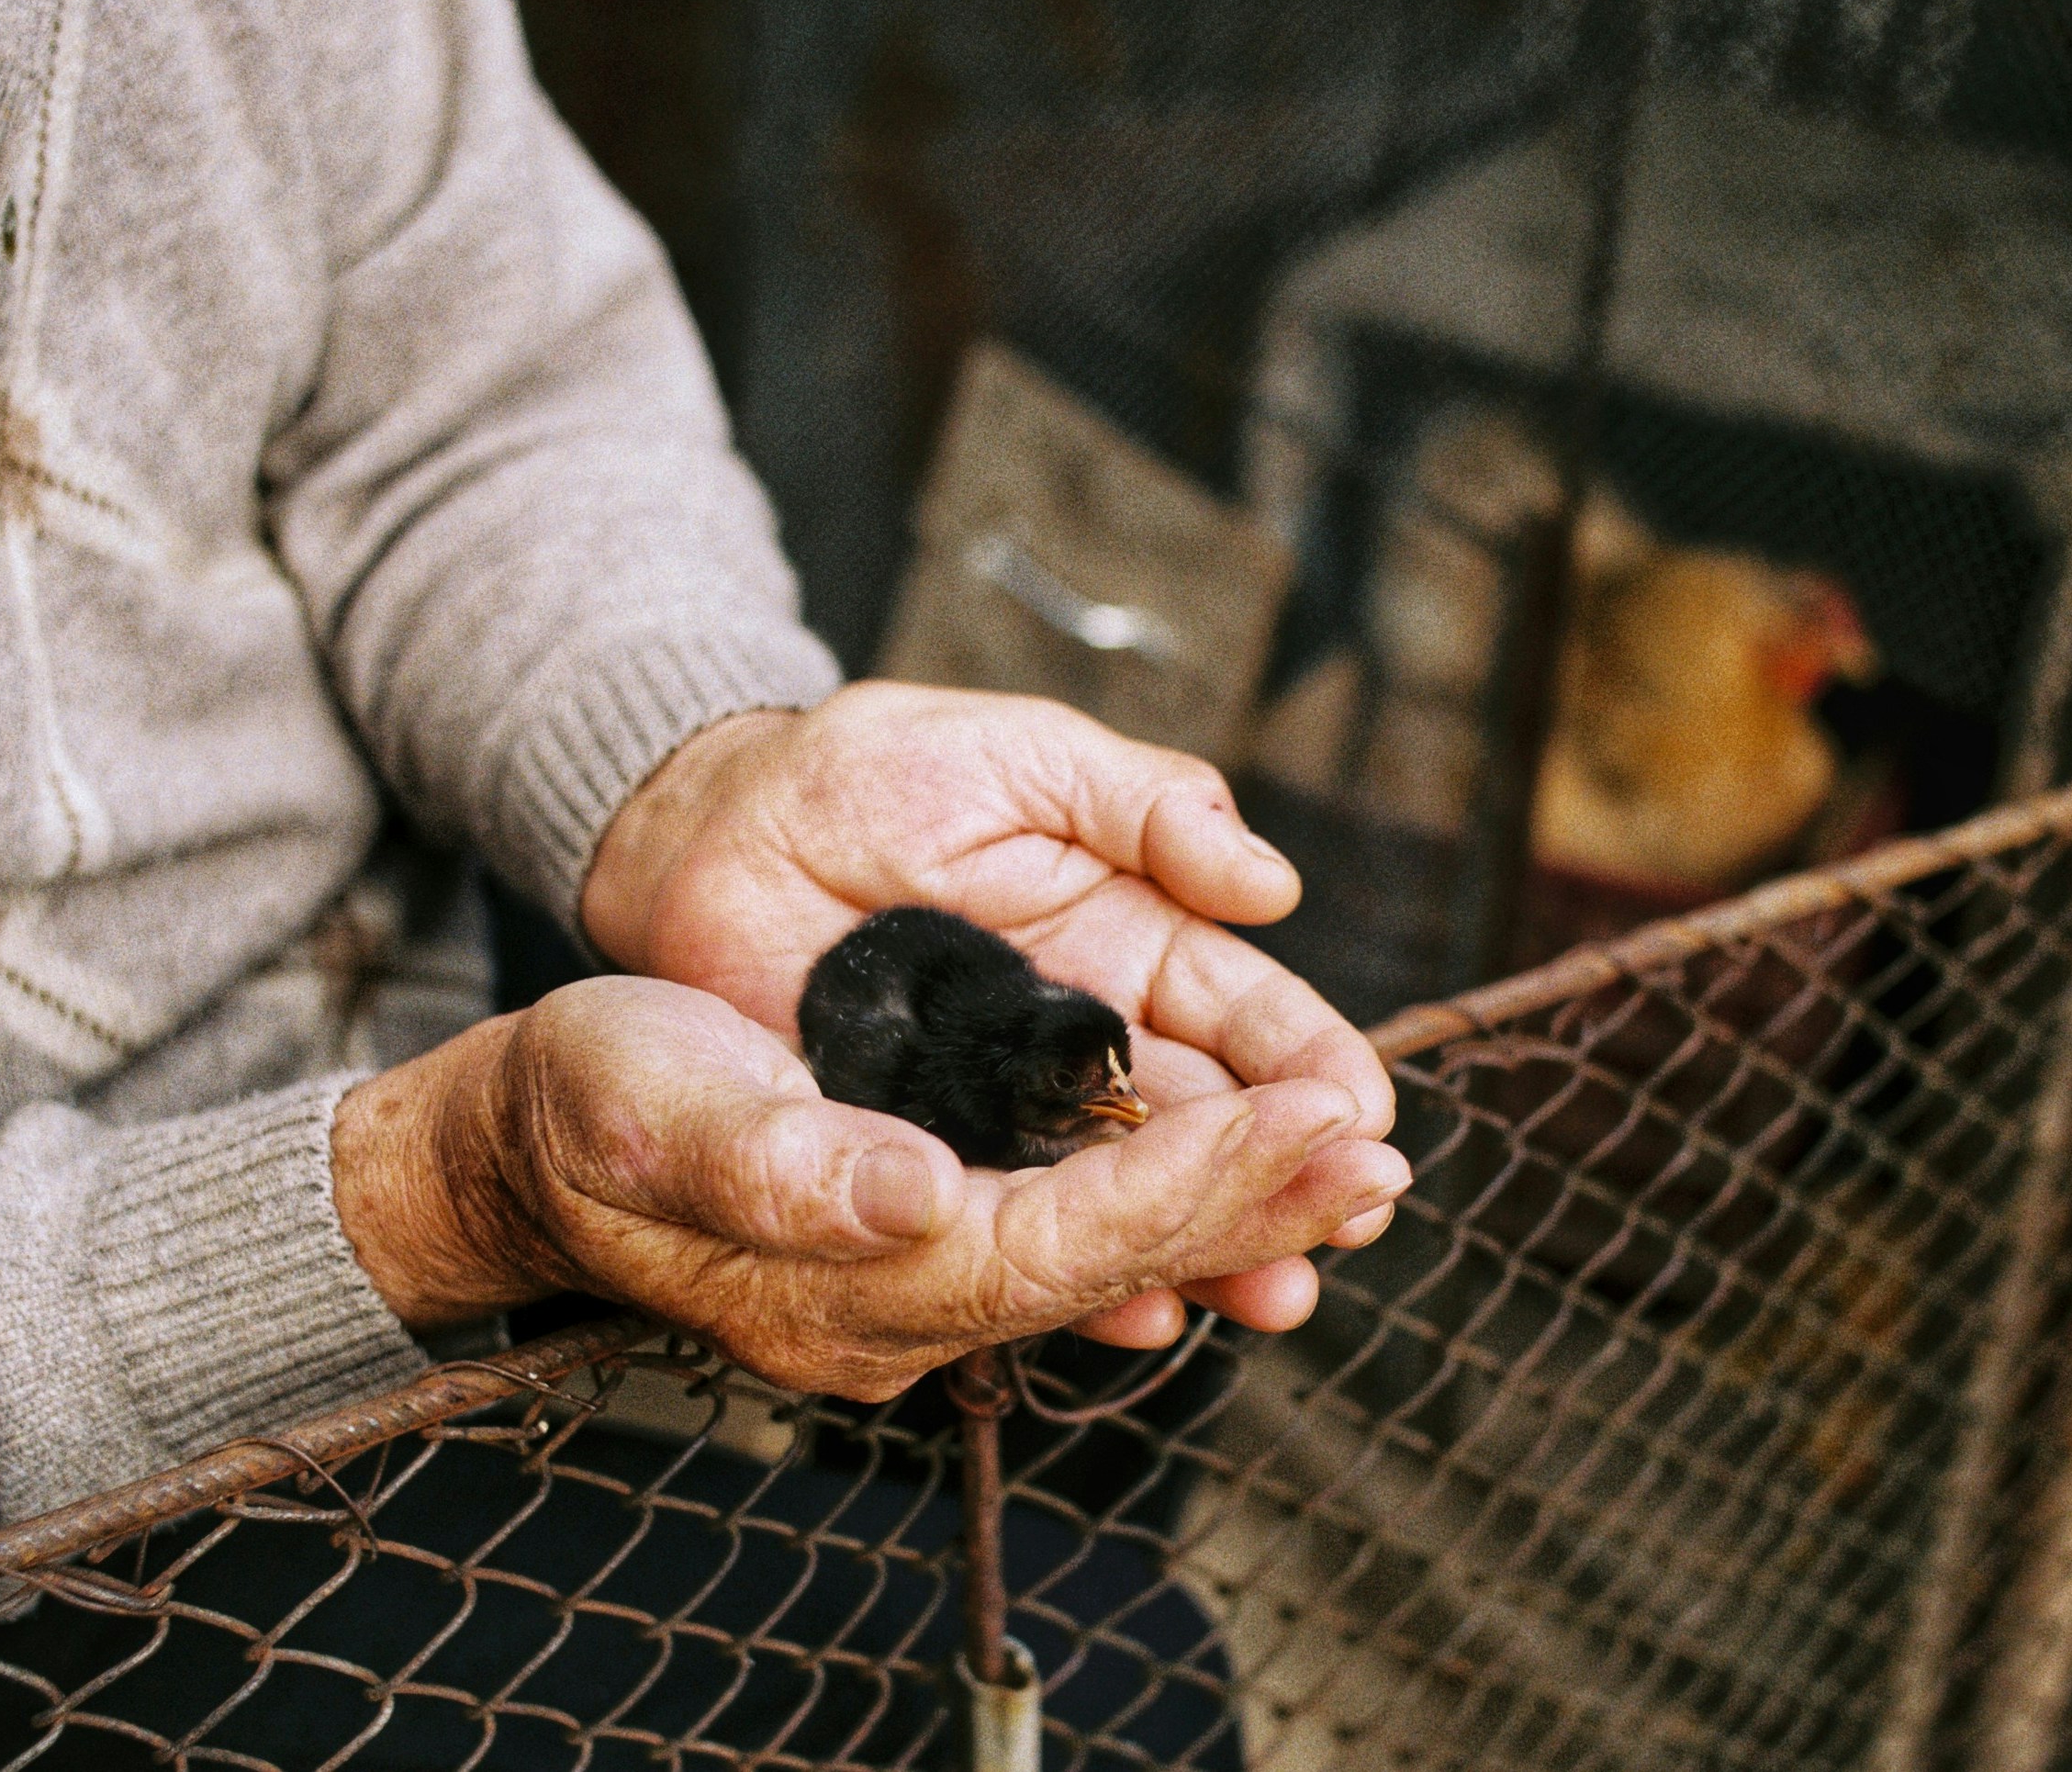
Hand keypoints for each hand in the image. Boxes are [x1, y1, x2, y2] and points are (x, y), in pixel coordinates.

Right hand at [330, 978, 1407, 1398]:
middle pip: (1115, 1267)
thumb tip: (919, 1193)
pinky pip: (1074, 1244)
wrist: (533, 1146)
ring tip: (1351, 1164)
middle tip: (1383, 1150)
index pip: (1063, 1243)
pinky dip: (1168, 1203)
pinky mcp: (927, 1256)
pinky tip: (1243, 1179)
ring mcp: (918, 1298)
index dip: (1199, 1186)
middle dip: (1255, 1204)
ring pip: (1110, 1265)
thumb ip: (778, 1163)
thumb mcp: (653, 1104)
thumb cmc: (587, 1106)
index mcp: (852, 1278)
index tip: (1316, 1121)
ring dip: (1235, 1212)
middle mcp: (904, 1313)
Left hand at [579, 682, 1405, 1344]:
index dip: (1312, 1063)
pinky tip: (1131, 1313)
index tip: (1367, 1114)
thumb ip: (1144, 804)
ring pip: (1128, 1194)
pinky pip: (1009, 1224)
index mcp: (1132, 938)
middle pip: (1212, 1125)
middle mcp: (1089, 1040)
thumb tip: (1272, 881)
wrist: (704, 826)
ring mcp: (1010, 1108)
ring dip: (1207, 1244)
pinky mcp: (923, 1153)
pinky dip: (1073, 1275)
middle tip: (1353, 1225)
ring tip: (1273, 1294)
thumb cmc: (865, 769)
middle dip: (1288, 1177)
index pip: (1248, 1013)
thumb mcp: (1019, 757)